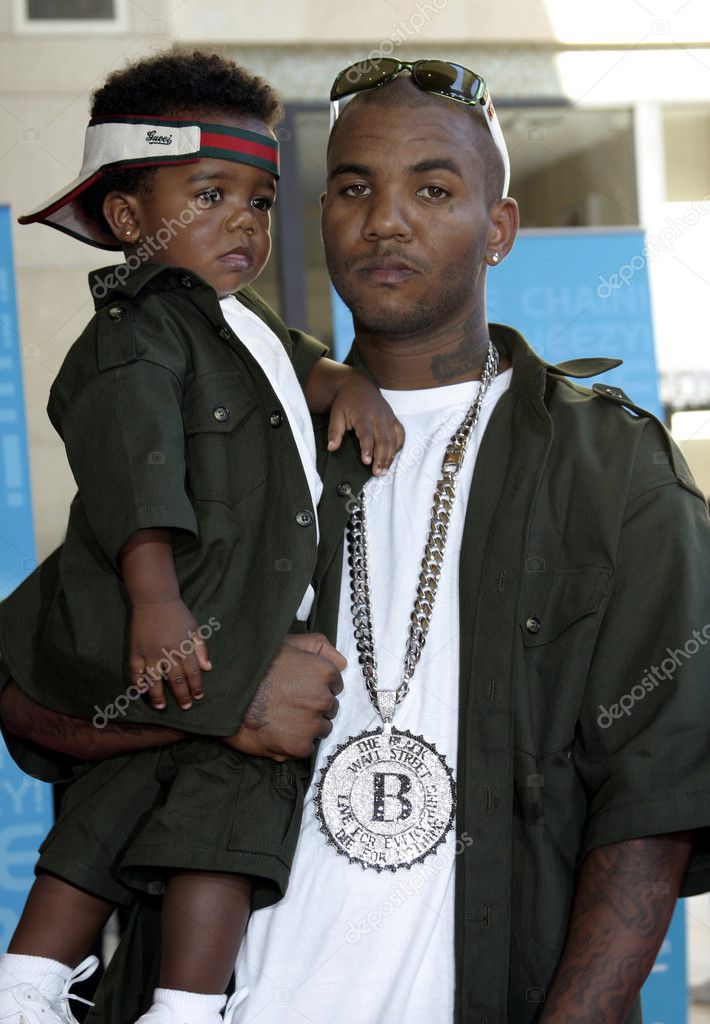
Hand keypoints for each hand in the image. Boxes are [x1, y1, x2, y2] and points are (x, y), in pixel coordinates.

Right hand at [128, 598, 210, 710]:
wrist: (154, 599)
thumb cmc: (178, 613)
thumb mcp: (194, 628)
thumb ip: (201, 649)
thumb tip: (208, 668)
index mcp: (184, 647)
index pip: (193, 672)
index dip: (196, 686)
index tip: (198, 696)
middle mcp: (168, 652)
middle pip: (176, 679)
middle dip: (182, 695)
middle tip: (185, 706)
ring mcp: (150, 652)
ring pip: (155, 679)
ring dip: (158, 695)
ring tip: (161, 707)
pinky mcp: (136, 650)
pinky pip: (136, 670)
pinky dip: (138, 682)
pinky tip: (141, 692)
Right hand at [222, 633, 345, 760]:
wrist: (227, 695)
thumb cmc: (254, 667)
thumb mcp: (288, 644)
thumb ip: (318, 647)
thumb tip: (342, 662)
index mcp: (324, 672)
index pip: (334, 686)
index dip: (317, 687)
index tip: (300, 689)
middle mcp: (323, 698)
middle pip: (329, 708)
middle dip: (313, 706)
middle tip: (288, 703)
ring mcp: (312, 724)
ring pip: (321, 728)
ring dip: (307, 726)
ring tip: (282, 717)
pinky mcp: (300, 746)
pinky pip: (307, 747)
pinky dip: (295, 742)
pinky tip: (278, 730)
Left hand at [327, 375, 403, 475]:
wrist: (359, 386)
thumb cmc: (346, 403)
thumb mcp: (336, 414)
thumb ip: (334, 432)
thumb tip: (331, 448)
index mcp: (363, 414)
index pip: (367, 434)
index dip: (368, 448)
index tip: (367, 462)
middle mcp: (379, 416)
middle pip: (383, 439)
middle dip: (381, 457)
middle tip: (377, 473)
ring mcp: (388, 417)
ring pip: (393, 439)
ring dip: (390, 456)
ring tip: (384, 471)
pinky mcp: (394, 419)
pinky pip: (400, 435)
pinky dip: (397, 447)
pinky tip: (392, 458)